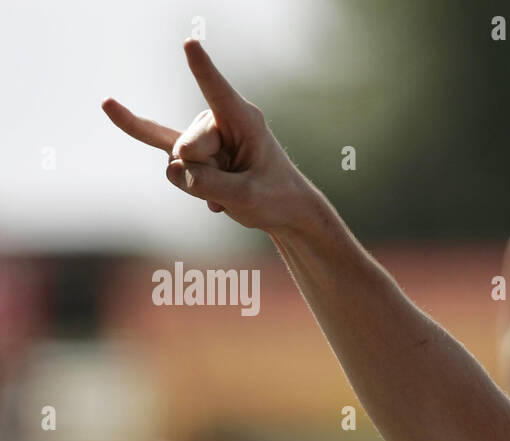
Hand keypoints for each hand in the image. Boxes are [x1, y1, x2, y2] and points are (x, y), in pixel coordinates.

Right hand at [102, 39, 317, 232]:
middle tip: (238, 183)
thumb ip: (207, 184)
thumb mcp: (247, 197)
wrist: (283, 209)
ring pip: (178, 159)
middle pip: (189, 146)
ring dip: (200, 184)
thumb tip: (169, 168)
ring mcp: (203, 134)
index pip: (218, 91)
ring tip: (230, 188)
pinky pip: (154, 136)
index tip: (190, 43)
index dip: (202, 70)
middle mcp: (219, 119)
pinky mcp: (192, 150)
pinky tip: (108, 105)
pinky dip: (132, 124)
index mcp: (244, 120)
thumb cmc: (275, 197)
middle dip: (205, 174)